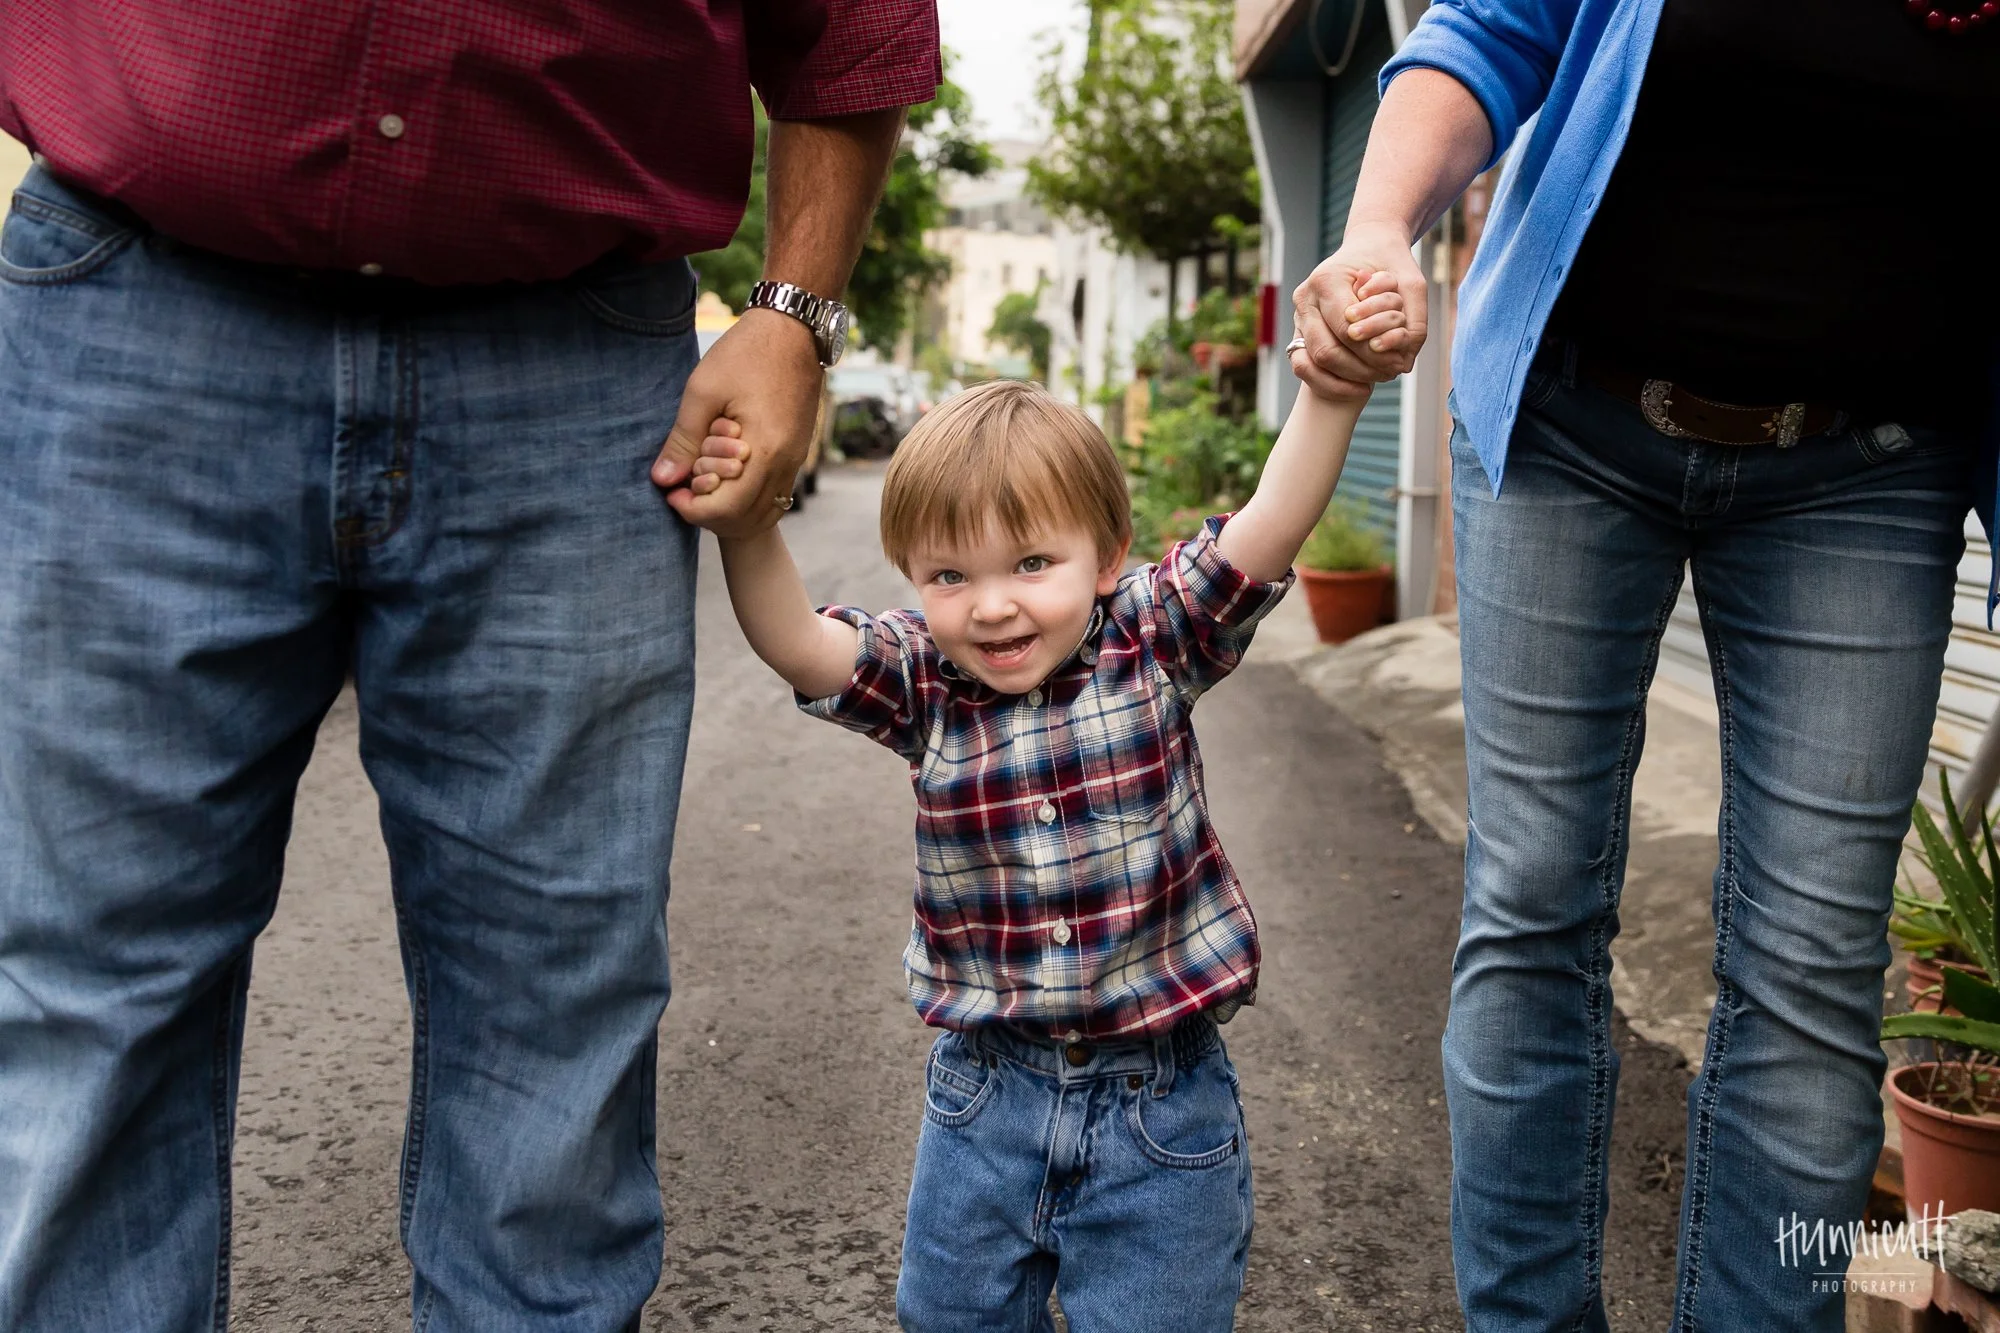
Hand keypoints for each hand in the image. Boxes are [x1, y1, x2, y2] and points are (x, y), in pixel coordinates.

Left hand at [653, 308, 821, 536]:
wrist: (794, 330)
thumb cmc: (746, 354)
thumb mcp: (702, 391)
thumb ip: (683, 440)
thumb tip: (662, 479)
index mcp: (764, 451)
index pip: (727, 509)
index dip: (693, 509)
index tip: (672, 491)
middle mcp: (785, 464)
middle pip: (746, 519)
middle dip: (709, 512)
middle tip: (685, 486)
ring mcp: (796, 460)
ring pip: (765, 512)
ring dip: (731, 509)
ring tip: (705, 480)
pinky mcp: (798, 453)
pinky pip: (775, 495)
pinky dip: (749, 497)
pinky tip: (727, 473)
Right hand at [1291, 223, 1427, 400]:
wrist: (1368, 248)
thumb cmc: (1390, 266)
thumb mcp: (1412, 285)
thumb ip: (1414, 321)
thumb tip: (1403, 365)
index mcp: (1326, 279)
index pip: (1347, 329)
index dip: (1371, 353)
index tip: (1397, 363)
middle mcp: (1305, 298)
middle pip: (1326, 350)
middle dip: (1360, 370)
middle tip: (1389, 374)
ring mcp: (1298, 316)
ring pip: (1314, 362)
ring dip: (1347, 378)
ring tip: (1376, 380)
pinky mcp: (1299, 331)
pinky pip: (1304, 366)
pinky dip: (1330, 383)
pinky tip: (1359, 387)